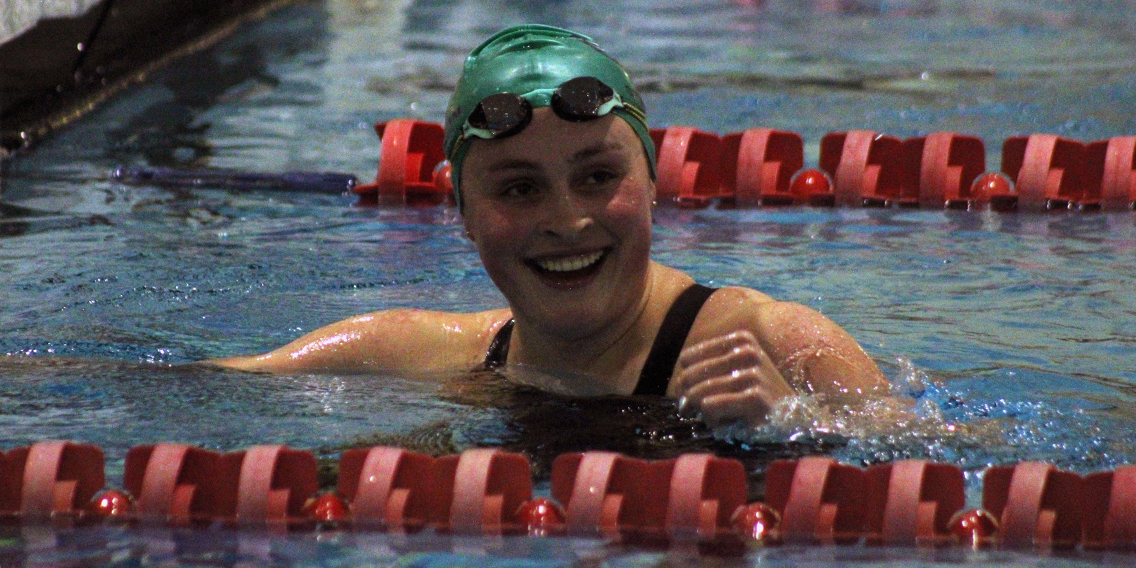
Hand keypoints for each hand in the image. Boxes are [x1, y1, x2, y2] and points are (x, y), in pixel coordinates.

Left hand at [673, 330, 795, 425]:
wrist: (796, 422)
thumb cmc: (759, 401)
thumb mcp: (735, 376)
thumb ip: (707, 373)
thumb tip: (677, 386)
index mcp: (741, 340)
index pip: (687, 358)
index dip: (683, 380)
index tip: (687, 396)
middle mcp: (747, 351)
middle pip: (689, 375)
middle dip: (686, 398)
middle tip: (691, 412)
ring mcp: (753, 373)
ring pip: (698, 394)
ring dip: (702, 413)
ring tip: (718, 419)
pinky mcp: (755, 397)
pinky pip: (710, 408)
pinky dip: (714, 421)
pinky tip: (731, 424)